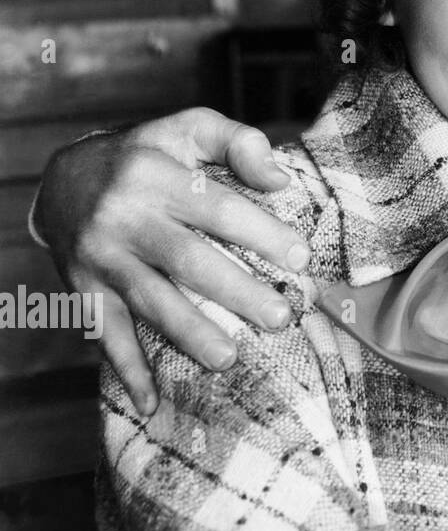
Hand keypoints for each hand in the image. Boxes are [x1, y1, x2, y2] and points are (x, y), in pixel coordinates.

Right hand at [35, 108, 308, 414]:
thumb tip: (282, 180)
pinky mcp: (84, 290)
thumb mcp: (190, 128)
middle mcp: (125, 218)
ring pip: (150, 302)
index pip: (218, 208)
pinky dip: (127, 371)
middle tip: (282, 316)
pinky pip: (105, 334)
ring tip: (231, 359)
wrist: (62, 179)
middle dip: (236, 292)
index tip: (301, 258)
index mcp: (156, 176)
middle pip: (187, 260)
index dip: (261, 233)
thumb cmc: (148, 153)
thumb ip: (240, 143)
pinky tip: (151, 402)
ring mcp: (101, 258)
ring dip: (190, 335)